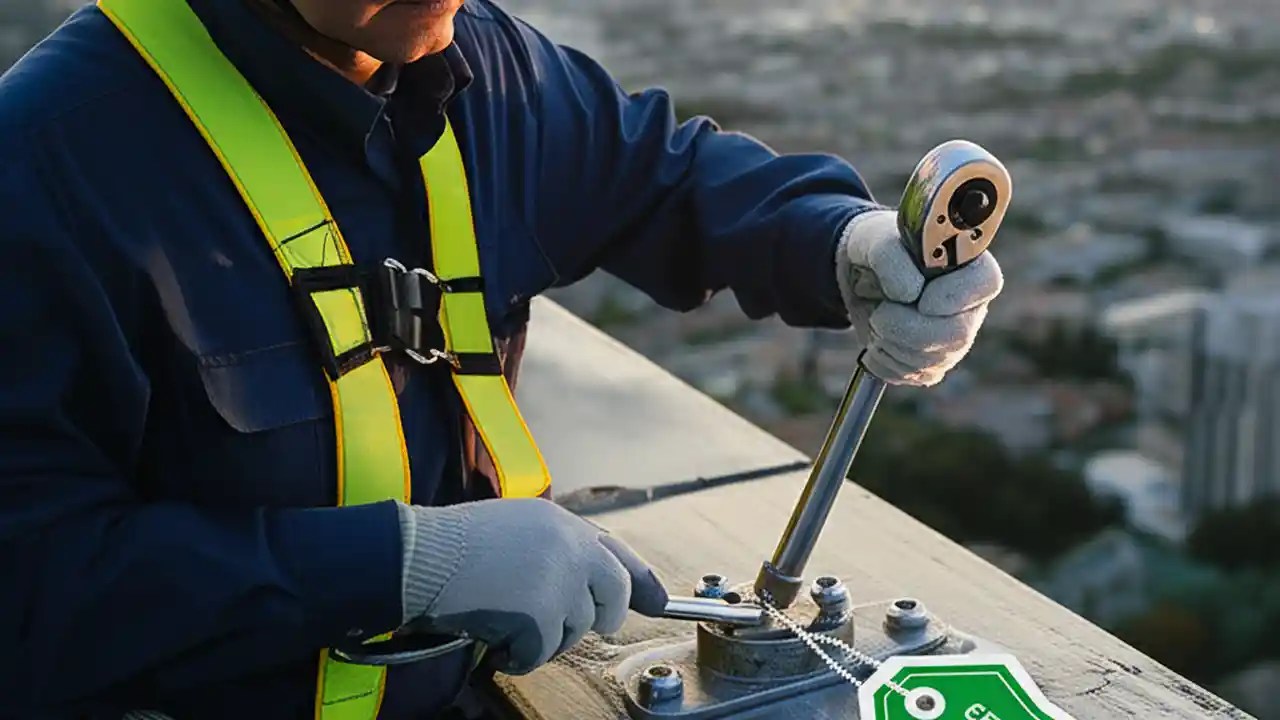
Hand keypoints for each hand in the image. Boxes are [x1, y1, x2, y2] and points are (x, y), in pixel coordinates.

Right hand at [395, 498, 667, 674]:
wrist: (416, 556)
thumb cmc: (451, 546)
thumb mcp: (515, 528)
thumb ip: (555, 549)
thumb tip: (584, 586)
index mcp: (562, 523)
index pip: (617, 553)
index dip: (638, 581)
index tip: (655, 601)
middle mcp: (570, 546)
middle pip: (612, 596)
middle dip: (595, 619)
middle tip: (560, 627)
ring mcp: (559, 580)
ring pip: (574, 629)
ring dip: (541, 637)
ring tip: (502, 619)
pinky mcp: (540, 614)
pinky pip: (541, 652)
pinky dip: (517, 656)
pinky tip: (492, 638)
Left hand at [835, 210, 1002, 385]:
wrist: (858, 274)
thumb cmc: (875, 248)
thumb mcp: (873, 240)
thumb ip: (890, 256)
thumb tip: (908, 294)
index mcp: (967, 261)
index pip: (984, 283)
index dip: (953, 297)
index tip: (920, 299)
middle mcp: (970, 303)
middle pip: (957, 334)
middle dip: (908, 329)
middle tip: (880, 314)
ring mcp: (956, 336)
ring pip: (933, 360)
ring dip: (891, 344)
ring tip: (878, 318)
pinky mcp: (935, 362)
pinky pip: (915, 375)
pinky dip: (886, 362)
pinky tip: (879, 339)